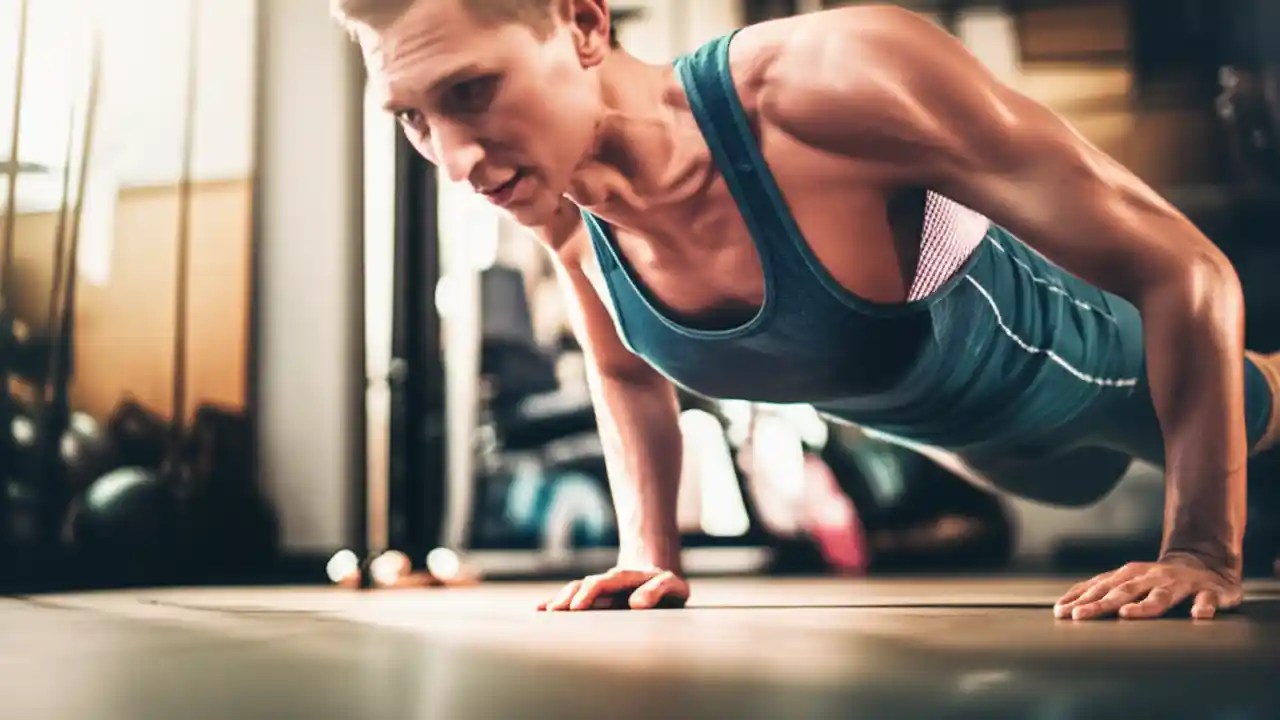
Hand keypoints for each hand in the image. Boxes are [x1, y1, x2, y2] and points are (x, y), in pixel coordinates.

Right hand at [537, 567, 688, 611]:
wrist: (660, 579)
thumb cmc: (668, 588)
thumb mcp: (673, 586)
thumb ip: (659, 589)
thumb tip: (636, 603)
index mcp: (628, 577)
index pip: (606, 581)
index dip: (590, 592)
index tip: (577, 608)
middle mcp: (610, 580)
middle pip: (585, 584)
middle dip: (569, 597)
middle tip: (556, 612)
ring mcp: (601, 588)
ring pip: (576, 589)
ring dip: (560, 600)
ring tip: (545, 613)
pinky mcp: (595, 596)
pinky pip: (573, 597)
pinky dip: (557, 601)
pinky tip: (540, 610)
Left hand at [1054, 556, 1242, 620]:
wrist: (1206, 564)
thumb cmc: (1158, 579)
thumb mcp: (1129, 581)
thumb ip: (1101, 592)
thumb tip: (1062, 607)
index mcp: (1131, 575)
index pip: (1101, 587)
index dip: (1080, 599)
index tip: (1061, 612)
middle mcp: (1152, 576)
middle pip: (1123, 591)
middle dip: (1100, 604)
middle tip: (1079, 616)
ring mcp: (1180, 583)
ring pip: (1161, 595)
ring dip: (1144, 605)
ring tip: (1127, 615)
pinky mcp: (1209, 591)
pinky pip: (1206, 599)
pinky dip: (1203, 606)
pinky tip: (1198, 615)